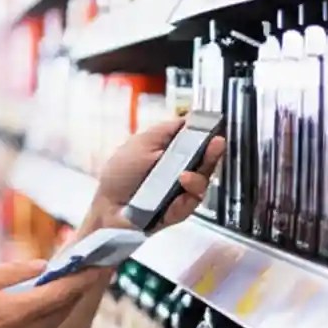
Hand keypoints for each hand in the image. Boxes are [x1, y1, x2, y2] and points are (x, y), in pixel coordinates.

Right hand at [0, 260, 106, 327]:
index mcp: (17, 312)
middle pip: (62, 311)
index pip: (60, 294)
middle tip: (85, 271)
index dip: (81, 280)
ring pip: (53, 324)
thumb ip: (13, 272)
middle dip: (76, 291)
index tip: (97, 267)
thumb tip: (42, 266)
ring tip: (68, 286)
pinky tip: (44, 306)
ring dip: (63, 305)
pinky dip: (49, 318)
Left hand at [87, 117, 225, 231]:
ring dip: (197, 177)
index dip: (207, 135)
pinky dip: (185, 196)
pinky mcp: (181, 209)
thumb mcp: (141, 143)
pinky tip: (178, 192)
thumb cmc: (119, 176)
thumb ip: (165, 130)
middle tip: (217, 143)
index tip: (215, 129)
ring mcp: (181, 190)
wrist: (110, 208)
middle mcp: (179, 169)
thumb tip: (189, 119)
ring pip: (204, 180)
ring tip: (185, 176)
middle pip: (206, 159)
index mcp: (170, 151)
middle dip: (213, 151)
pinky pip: (193, 201)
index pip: (197, 140)